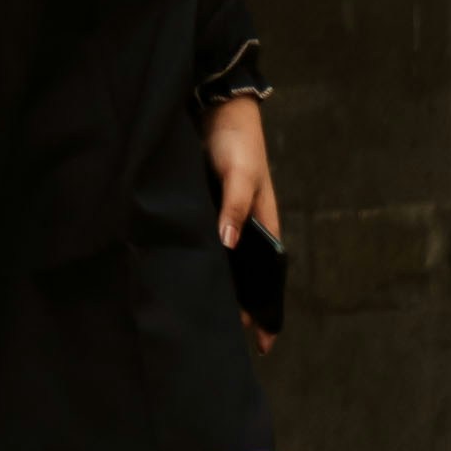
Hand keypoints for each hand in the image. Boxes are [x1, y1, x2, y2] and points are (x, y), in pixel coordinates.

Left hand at [208, 93, 279, 345]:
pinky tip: (181, 276)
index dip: (266, 308)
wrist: (216, 106)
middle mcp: (243, 226)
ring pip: (221, 262)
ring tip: (198, 317)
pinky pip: (200, 242)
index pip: (269, 276)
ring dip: (214, 285)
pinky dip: (197, 261)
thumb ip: (235, 207)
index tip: (262, 345)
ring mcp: (222, 218)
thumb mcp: (240, 174)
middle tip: (219, 339)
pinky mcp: (200, 209)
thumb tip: (229, 244)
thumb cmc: (237, 141)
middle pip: (243, 275)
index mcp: (264, 222)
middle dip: (238, 306)